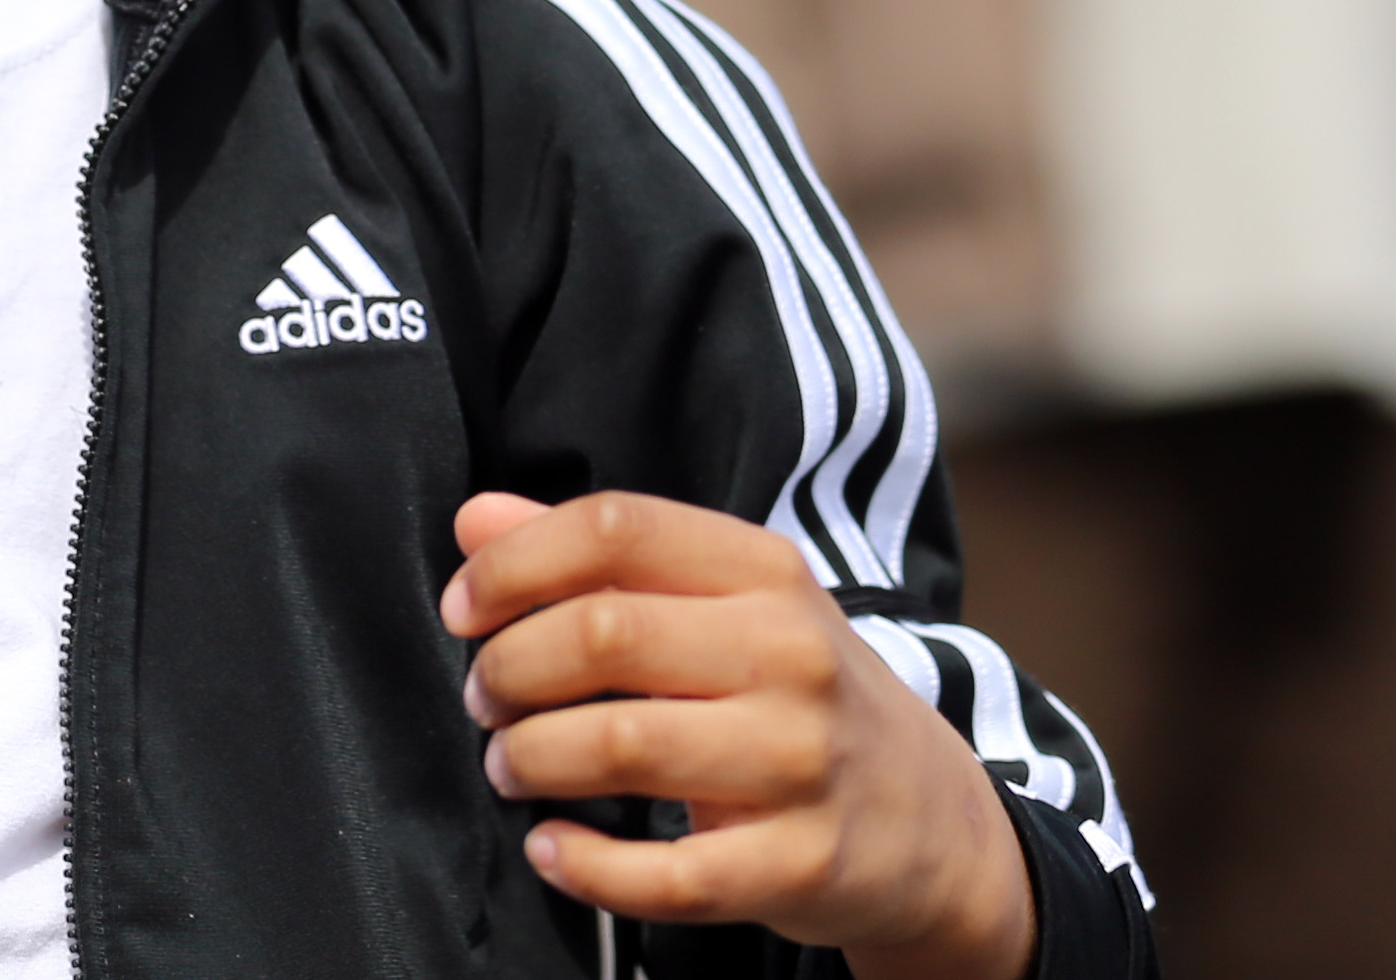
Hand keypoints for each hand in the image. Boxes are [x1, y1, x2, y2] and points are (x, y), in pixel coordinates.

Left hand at [445, 492, 1034, 979]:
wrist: (931, 822)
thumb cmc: (796, 692)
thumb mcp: (723, 601)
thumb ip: (598, 559)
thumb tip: (476, 521)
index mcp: (763, 570)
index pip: (614, 529)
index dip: (515, 565)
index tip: (464, 609)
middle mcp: (789, 655)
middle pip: (604, 634)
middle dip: (508, 668)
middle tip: (483, 698)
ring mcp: (798, 763)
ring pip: (621, 746)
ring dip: (530, 757)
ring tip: (508, 763)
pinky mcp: (796, 865)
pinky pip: (664, 874)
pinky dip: (585, 864)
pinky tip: (551, 848)